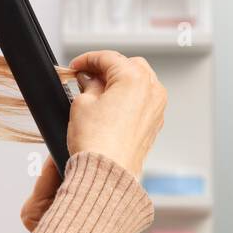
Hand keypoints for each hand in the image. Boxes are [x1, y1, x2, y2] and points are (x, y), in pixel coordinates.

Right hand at [65, 50, 166, 179]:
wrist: (106, 174)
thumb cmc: (96, 144)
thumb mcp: (82, 104)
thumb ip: (87, 85)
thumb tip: (90, 81)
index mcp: (135, 78)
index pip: (108, 57)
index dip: (87, 59)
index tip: (76, 67)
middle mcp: (151, 90)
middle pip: (129, 66)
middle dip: (107, 69)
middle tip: (86, 78)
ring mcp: (156, 108)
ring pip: (139, 83)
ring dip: (119, 83)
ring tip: (97, 94)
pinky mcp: (154, 124)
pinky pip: (142, 102)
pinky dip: (128, 99)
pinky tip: (110, 108)